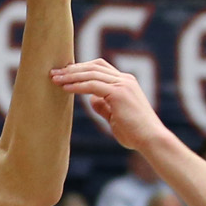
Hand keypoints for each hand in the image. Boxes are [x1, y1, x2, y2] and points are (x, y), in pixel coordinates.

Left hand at [51, 59, 166, 152]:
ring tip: (54, 78)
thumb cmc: (135, 133)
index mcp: (126, 82)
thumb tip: (91, 99)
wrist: (151, 140)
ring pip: (91, 73)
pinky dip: (77, 85)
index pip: (100, 67)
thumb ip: (104, 106)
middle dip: (72, 68)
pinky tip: (65, 88)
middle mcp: (125, 79)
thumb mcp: (115, 117)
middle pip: (94, 66)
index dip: (81, 68)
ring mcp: (123, 84)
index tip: (64, 73)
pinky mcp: (119, 93)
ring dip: (71, 75)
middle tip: (54, 72)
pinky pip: (92, 85)